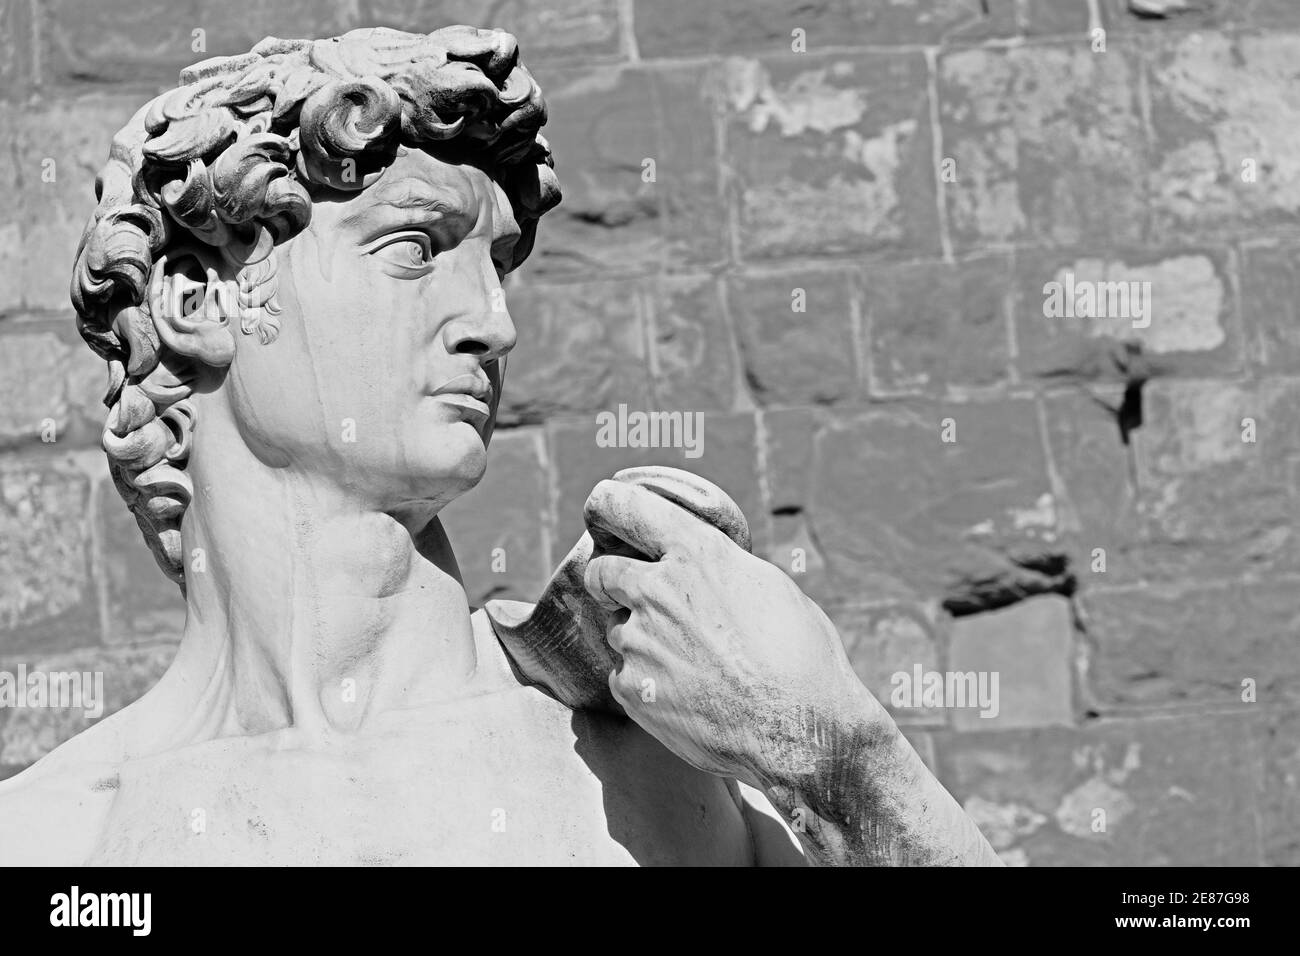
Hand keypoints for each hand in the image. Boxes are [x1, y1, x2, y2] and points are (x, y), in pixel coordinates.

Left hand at [582, 478, 888, 792]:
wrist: (800, 731)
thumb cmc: (801, 658)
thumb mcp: (770, 588)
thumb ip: (722, 570)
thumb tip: (704, 568)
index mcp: (697, 555)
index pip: (628, 509)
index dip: (609, 504)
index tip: (602, 506)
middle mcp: (658, 592)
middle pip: (602, 572)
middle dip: (610, 581)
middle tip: (629, 594)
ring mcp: (639, 642)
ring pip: (620, 631)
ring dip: (643, 641)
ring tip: (692, 666)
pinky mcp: (631, 689)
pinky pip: (626, 677)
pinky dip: (648, 684)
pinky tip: (688, 696)